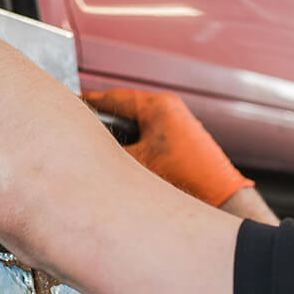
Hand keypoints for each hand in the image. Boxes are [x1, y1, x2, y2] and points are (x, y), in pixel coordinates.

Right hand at [84, 89, 252, 207]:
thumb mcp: (137, 163)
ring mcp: (178, 120)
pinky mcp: (183, 135)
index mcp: (157, 107)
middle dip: (105, 115)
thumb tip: (91, 146)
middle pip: (127, 106)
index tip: (73, 102)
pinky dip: (137, 136)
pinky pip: (151, 129)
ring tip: (102, 137)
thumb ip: (110, 150)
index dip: (90, 102)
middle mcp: (169, 108)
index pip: (115, 98)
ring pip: (139, 119)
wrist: (220, 195)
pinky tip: (126, 151)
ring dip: (122, 128)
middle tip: (82, 120)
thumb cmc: (184, 177)